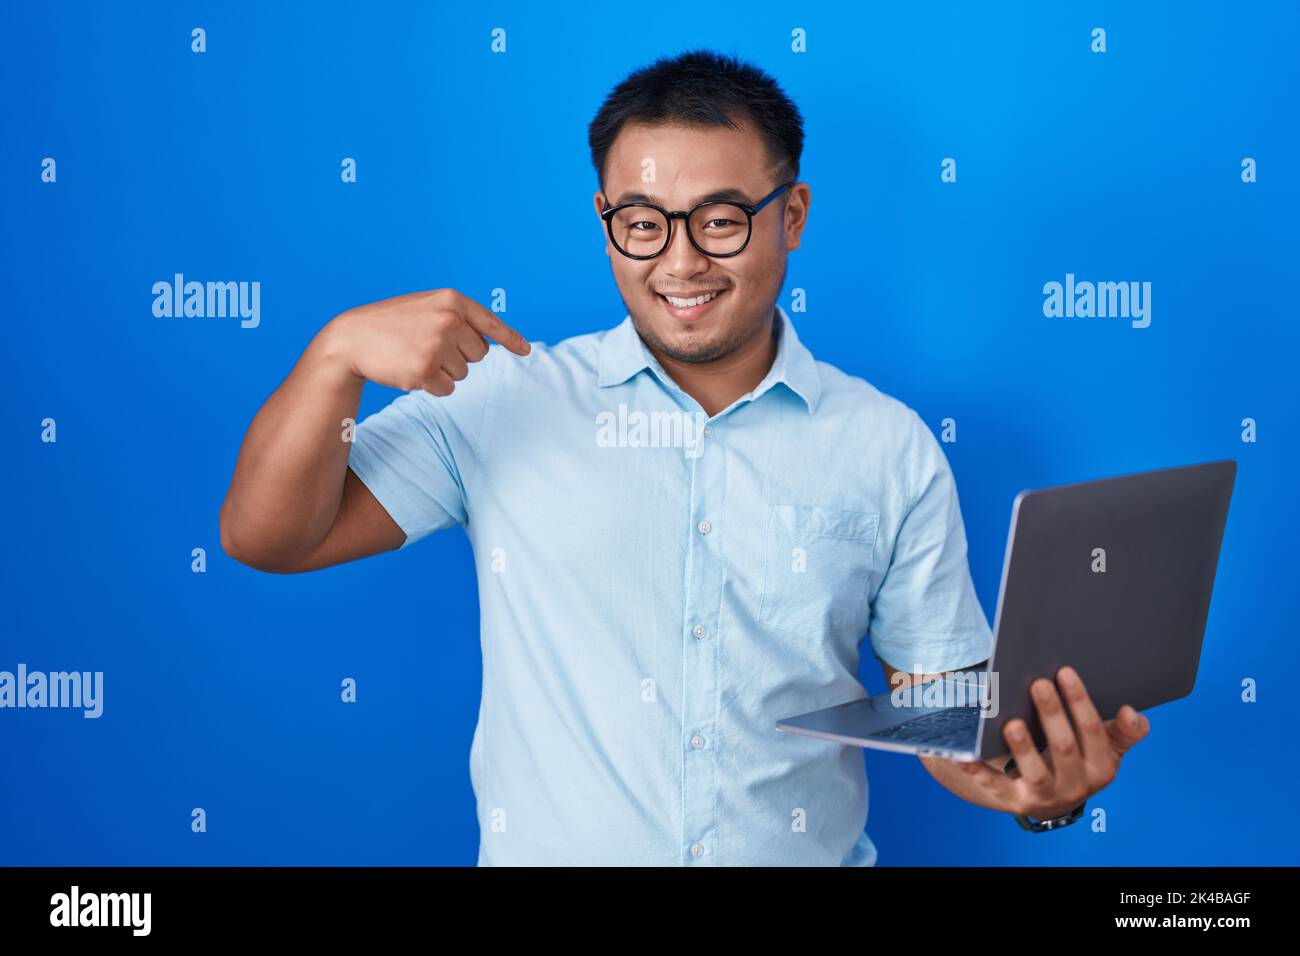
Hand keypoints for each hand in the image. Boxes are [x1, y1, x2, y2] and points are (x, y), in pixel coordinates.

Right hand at [322, 288, 530, 394]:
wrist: (353, 339)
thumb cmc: (392, 324)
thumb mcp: (426, 308)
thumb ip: (457, 317)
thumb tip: (491, 342)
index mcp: (451, 301)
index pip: (491, 322)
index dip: (510, 338)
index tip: (525, 350)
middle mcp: (449, 320)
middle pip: (478, 354)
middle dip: (459, 357)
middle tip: (428, 348)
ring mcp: (438, 345)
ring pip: (463, 373)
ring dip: (443, 371)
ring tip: (416, 356)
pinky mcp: (426, 370)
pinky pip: (447, 388)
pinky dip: (432, 386)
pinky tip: (411, 370)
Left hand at [927, 665, 1149, 820]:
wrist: (1052, 796)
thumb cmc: (1079, 756)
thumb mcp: (1106, 746)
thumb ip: (1124, 731)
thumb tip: (1133, 713)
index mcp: (1102, 768)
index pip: (1092, 730)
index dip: (1079, 700)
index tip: (1064, 670)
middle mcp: (1077, 786)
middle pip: (1063, 746)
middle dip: (1052, 714)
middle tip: (1037, 683)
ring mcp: (1045, 796)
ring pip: (1035, 772)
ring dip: (1023, 747)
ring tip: (1011, 722)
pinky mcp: (1014, 801)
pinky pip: (995, 785)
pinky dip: (978, 770)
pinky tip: (962, 754)